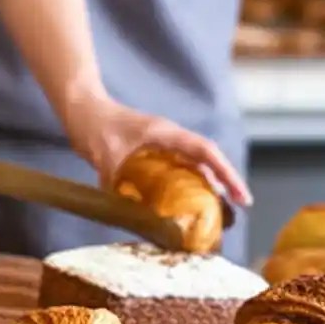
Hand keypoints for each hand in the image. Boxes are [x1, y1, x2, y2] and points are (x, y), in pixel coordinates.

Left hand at [63, 93, 251, 205]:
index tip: (243, 197)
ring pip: (194, 166)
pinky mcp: (152, 152)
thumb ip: (117, 181)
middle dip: (224, 184)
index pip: (206, 152)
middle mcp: (170, 138)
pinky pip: (177, 170)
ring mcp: (162, 144)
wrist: (82, 109)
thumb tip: (128, 213)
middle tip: (236, 212)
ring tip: (216, 214)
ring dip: (206, 187)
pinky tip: (184, 206)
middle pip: (207, 160)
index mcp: (166, 133)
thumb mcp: (105, 155)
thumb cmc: (94, 125)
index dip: (227, 174)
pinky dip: (186, 186)